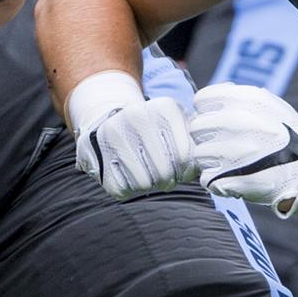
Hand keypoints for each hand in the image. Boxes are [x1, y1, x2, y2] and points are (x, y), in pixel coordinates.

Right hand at [75, 96, 197, 198]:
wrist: (109, 119)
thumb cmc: (154, 129)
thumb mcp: (177, 125)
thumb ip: (195, 144)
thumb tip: (200, 169)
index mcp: (164, 107)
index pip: (185, 156)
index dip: (186, 171)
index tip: (181, 171)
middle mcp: (138, 116)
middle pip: (165, 171)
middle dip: (168, 180)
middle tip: (166, 178)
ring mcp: (115, 133)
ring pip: (144, 183)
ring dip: (149, 186)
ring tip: (149, 176)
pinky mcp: (97, 151)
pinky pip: (122, 188)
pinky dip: (129, 188)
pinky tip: (130, 175)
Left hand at [190, 83, 297, 239]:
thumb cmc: (291, 135)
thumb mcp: (269, 103)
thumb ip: (237, 97)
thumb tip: (205, 100)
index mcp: (246, 100)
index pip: (202, 101)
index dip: (208, 113)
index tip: (220, 123)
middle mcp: (238, 122)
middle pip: (197, 128)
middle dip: (208, 137)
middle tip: (226, 146)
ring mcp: (235, 152)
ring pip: (199, 154)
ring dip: (211, 160)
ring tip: (231, 163)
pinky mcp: (234, 179)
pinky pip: (206, 178)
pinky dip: (216, 180)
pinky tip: (232, 178)